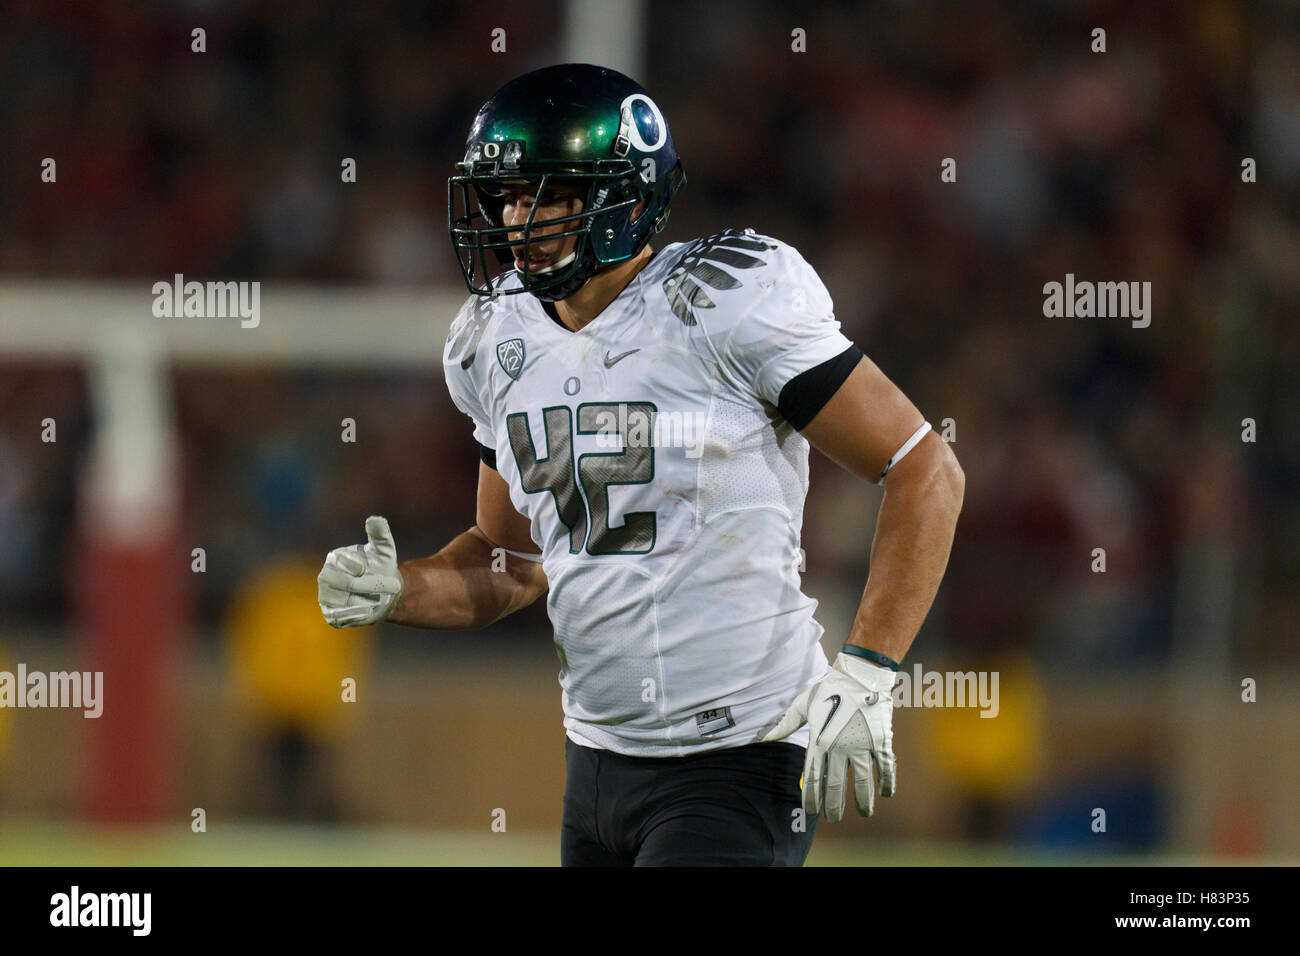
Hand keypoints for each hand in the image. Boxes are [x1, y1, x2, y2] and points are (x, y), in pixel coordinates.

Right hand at [317, 515, 404, 626]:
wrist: (383, 591)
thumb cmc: (380, 566)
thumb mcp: (384, 550)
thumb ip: (380, 534)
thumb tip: (376, 519)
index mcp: (336, 557)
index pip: (341, 560)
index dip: (357, 565)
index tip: (369, 568)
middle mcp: (326, 577)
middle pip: (344, 582)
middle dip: (369, 585)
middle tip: (392, 586)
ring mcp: (327, 596)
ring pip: (342, 601)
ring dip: (365, 600)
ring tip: (380, 598)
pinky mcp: (331, 614)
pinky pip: (339, 617)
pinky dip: (355, 615)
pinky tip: (370, 610)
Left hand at [761, 651, 896, 820]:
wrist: (862, 675)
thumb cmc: (829, 690)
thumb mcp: (803, 705)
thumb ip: (784, 725)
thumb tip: (761, 739)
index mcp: (819, 739)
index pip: (813, 777)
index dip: (811, 798)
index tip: (811, 812)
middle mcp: (840, 746)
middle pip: (835, 785)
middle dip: (834, 806)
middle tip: (834, 818)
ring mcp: (862, 745)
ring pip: (862, 782)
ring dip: (863, 801)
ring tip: (864, 813)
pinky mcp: (882, 741)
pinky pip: (886, 768)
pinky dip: (887, 783)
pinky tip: (885, 793)